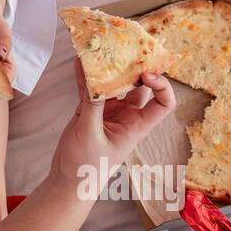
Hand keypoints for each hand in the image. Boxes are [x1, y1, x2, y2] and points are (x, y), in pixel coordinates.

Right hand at [47, 59, 174, 192]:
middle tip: (126, 50)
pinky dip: (86, 77)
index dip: (161, 85)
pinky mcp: (90, 111)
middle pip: (139, 87)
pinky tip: (80, 62)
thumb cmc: (86, 166)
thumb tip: (94, 78)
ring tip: (103, 50)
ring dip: (108, 69)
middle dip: (134, 68)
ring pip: (113, 85)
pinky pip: (91, 89)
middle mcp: (127, 116)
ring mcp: (108, 112)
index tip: (145, 73)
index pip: (162, 103)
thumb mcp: (90, 134)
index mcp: (137, 125)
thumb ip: (92, 105)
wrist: (67, 181)